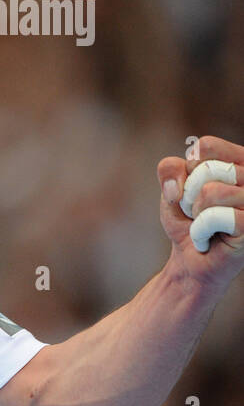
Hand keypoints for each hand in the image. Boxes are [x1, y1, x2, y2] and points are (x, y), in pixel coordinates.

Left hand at [157, 136, 243, 292]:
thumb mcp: (172, 189)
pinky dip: (201, 230)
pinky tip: (210, 238)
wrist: (191, 260)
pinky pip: (216, 216)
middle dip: (189, 195)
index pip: (207, 146)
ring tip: (206, 224)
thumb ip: (170, 169)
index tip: (193, 187)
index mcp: (241, 161)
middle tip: (199, 211)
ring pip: (211, 191)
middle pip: (207, 169)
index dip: (188, 169)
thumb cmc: (187, 220)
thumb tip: (179, 184)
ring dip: (197, 213)